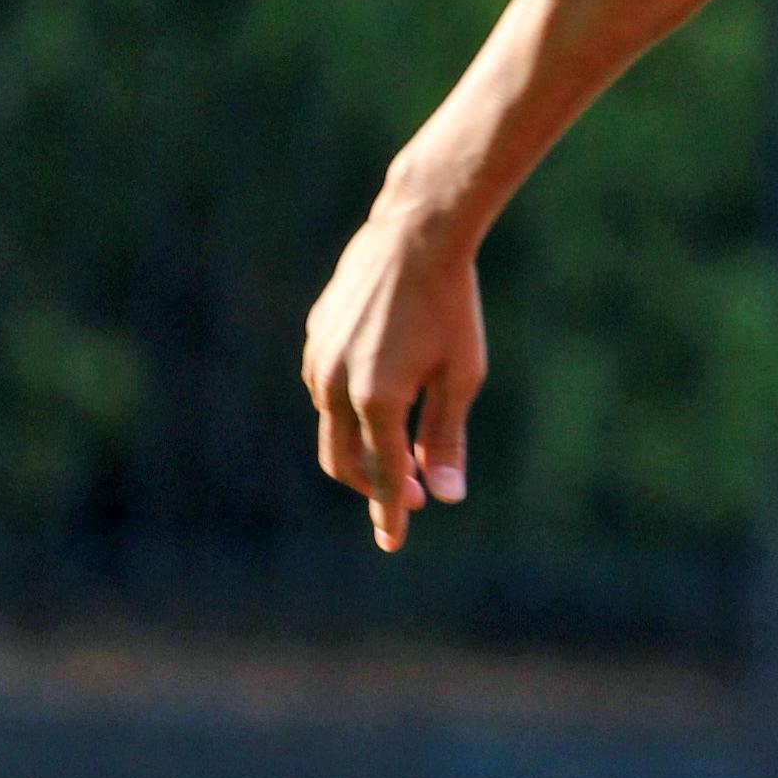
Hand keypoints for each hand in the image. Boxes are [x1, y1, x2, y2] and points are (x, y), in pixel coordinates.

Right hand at [300, 204, 486, 551]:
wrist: (416, 234)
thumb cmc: (451, 305)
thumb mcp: (461, 376)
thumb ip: (447, 437)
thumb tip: (443, 496)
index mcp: (376, 399)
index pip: (381, 476)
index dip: (388, 514)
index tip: (392, 543)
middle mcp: (335, 384)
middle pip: (343, 461)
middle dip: (372, 484)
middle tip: (410, 494)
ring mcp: (318, 358)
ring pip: (331, 425)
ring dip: (361, 445)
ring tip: (400, 445)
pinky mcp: (315, 336)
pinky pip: (325, 388)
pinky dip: (349, 408)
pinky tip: (381, 396)